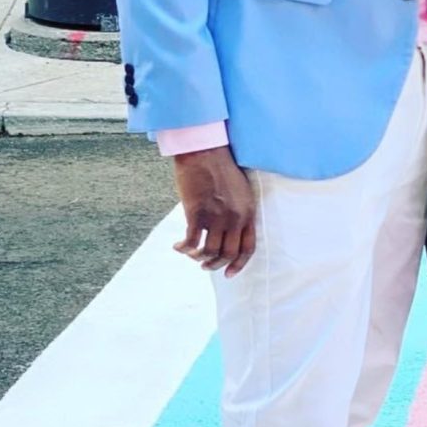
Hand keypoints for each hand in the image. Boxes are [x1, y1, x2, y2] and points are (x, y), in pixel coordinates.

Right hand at [173, 145, 257, 276]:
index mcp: (248, 213)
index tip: (229, 273)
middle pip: (228, 254)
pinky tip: (178, 246)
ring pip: (209, 252)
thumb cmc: (221, 168)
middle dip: (216, 265)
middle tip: (205, 267)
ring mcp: (216, 217)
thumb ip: (238, 211)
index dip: (239, 264)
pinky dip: (184, 249)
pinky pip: (192, 242)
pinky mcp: (197, 214)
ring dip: (198, 258)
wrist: (206, 152)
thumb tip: (228, 230)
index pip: (248, 248)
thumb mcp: (240, 191)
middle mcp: (235, 219)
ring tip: (190, 255)